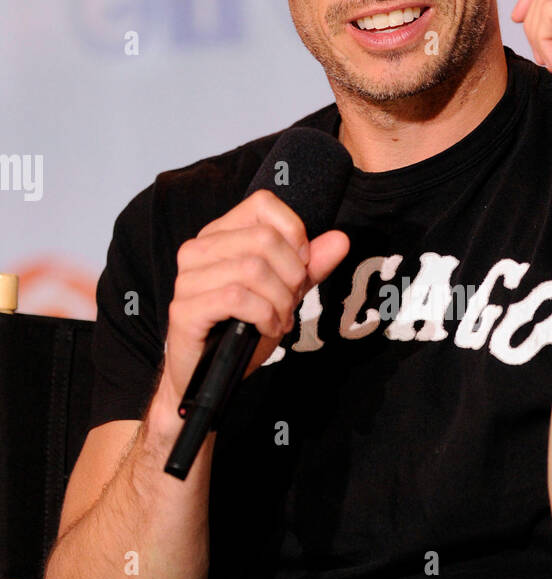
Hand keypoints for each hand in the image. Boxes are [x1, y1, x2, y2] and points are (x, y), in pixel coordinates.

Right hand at [158, 188, 349, 409]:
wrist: (210, 374)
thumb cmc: (241, 329)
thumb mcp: (283, 293)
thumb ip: (310, 267)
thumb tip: (340, 240)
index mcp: (220, 236)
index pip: (262, 204)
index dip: (293, 232)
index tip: (300, 265)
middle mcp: (198, 250)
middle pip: (264, 239)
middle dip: (291, 277)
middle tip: (290, 303)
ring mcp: (188, 279)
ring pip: (253, 270)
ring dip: (279, 302)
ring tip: (278, 320)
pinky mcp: (185, 309)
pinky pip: (236, 299)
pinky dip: (263, 316)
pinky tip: (265, 329)